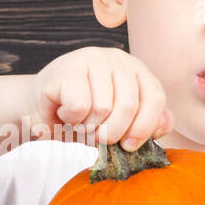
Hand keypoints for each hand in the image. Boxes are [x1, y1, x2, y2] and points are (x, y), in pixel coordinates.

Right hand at [24, 46, 173, 150]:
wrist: (40, 106)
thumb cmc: (83, 116)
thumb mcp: (118, 122)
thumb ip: (145, 123)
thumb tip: (164, 126)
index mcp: (136, 71)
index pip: (155, 98)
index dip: (145, 127)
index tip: (130, 146)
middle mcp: (118, 59)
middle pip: (129, 106)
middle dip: (112, 133)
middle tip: (97, 137)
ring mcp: (92, 59)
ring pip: (103, 108)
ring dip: (88, 127)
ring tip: (79, 122)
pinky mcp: (68, 67)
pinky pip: (80, 105)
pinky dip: (71, 119)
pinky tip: (64, 112)